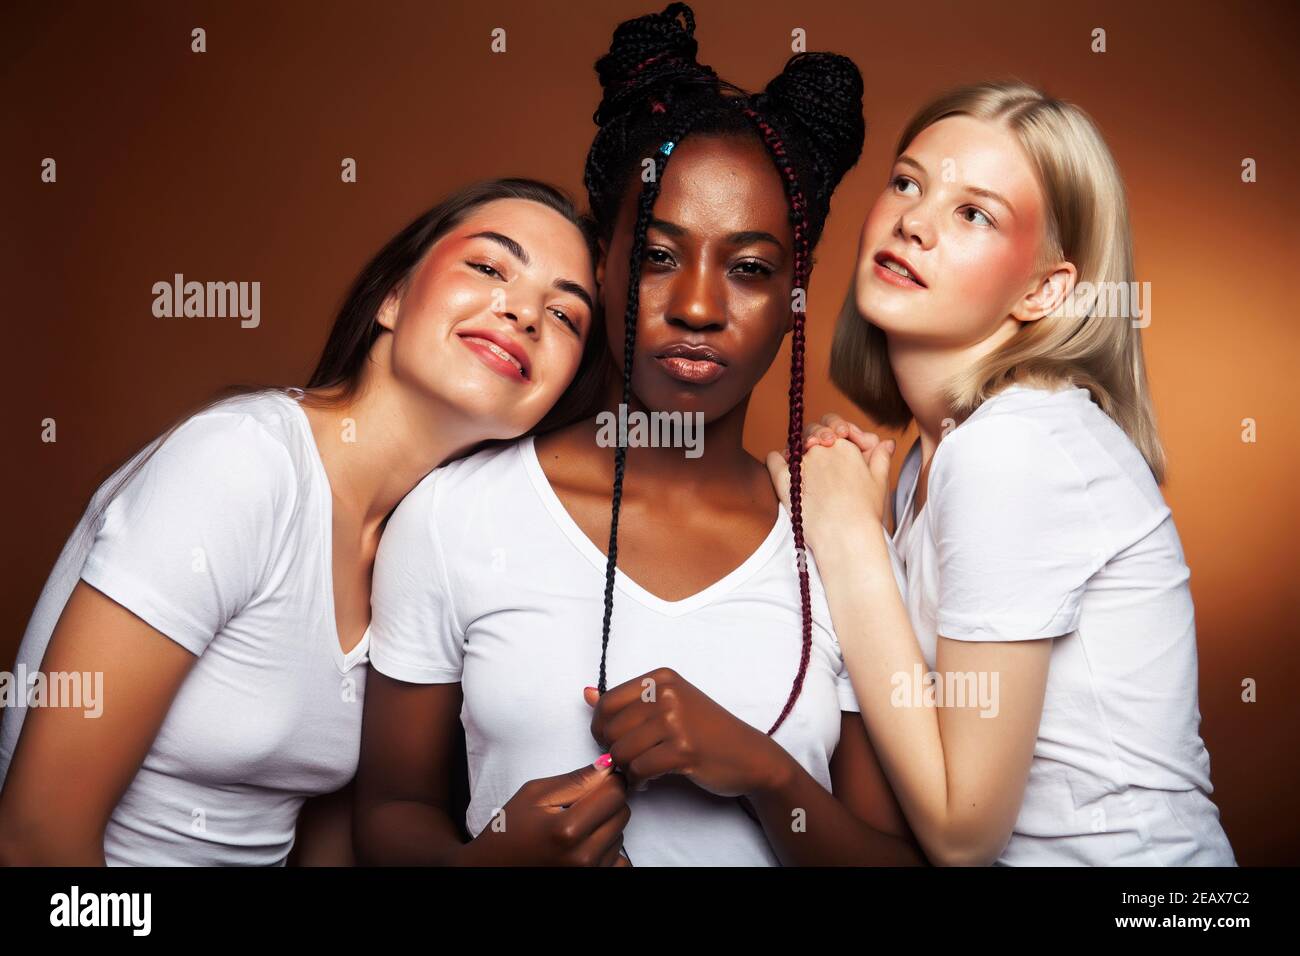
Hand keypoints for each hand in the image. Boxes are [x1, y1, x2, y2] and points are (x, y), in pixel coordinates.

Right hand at [458, 758, 631, 865]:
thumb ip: (575, 779)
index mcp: (566, 829)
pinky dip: (609, 850)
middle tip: (582, 803)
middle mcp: (582, 856)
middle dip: (607, 802)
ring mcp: (589, 873)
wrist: (493, 868)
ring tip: (577, 826)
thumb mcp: (534, 795)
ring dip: (606, 825)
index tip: (597, 779)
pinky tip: (586, 844)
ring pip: (622, 834)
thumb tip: (608, 765)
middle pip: (622, 812)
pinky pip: (620, 860)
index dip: (608, 780)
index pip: (615, 792)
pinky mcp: (593, 882)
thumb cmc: (509, 830)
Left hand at [583, 670, 788, 798]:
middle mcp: (667, 693)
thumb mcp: (669, 706)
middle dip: (613, 751)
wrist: (749, 756)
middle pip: (611, 728)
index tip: (612, 742)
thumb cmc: (706, 732)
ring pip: (622, 751)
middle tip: (629, 761)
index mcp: (660, 678)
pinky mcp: (683, 749)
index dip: (601, 728)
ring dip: (627, 768)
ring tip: (641, 771)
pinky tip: (649, 781)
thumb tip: (585, 693)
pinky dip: (639, 781)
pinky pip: (640, 769)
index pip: (606, 703)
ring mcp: (676, 720)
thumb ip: (626, 701)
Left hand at [765, 413, 894, 555]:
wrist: (846, 536)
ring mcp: (801, 464)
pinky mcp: (785, 481)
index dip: (838, 430)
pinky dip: (776, 458)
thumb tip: (886, 442)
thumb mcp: (879, 481)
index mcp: (844, 445)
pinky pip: (774, 460)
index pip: (835, 424)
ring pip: (794, 445)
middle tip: (823, 450)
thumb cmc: (865, 512)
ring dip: (799, 449)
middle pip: (812, 432)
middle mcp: (820, 450)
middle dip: (818, 438)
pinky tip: (780, 461)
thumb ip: (880, 457)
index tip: (841, 440)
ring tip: (805, 461)